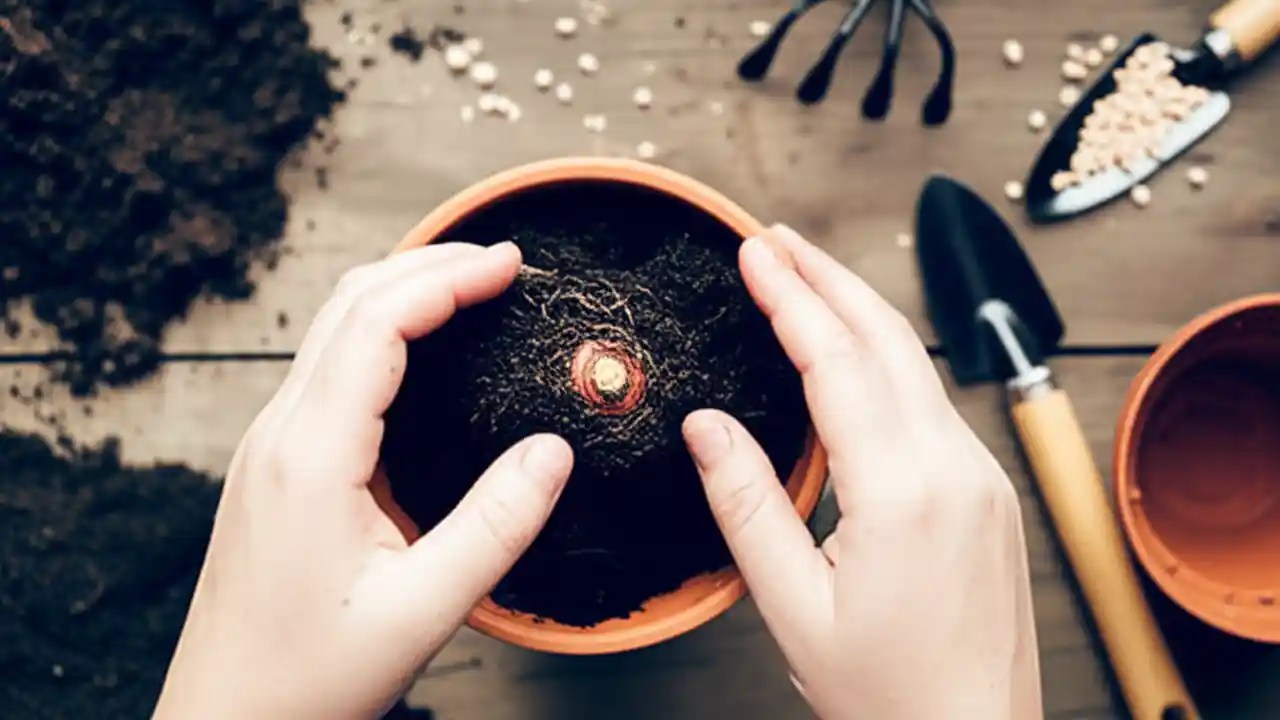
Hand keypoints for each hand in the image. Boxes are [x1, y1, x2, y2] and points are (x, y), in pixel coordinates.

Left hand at [154, 241, 573, 719]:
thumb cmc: (308, 677)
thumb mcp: (422, 610)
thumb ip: (496, 526)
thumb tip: (554, 451)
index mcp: (311, 456)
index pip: (378, 324)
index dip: (447, 278)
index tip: (512, 265)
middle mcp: (280, 435)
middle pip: (349, 305)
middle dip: (428, 265)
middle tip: (504, 262)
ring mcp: (272, 447)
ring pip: (334, 330)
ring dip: (403, 292)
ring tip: (474, 288)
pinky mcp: (278, 466)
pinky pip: (330, 369)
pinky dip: (384, 333)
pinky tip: (426, 350)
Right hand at [682, 225, 1041, 718]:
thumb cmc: (888, 693)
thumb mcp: (792, 608)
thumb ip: (747, 505)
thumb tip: (707, 426)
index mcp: (902, 492)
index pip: (839, 363)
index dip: (792, 297)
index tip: (755, 250)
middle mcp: (954, 468)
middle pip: (890, 339)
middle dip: (830, 277)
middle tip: (776, 239)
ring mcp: (980, 477)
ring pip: (916, 364)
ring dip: (858, 312)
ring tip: (805, 280)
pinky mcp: (986, 492)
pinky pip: (931, 402)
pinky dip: (884, 360)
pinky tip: (852, 357)